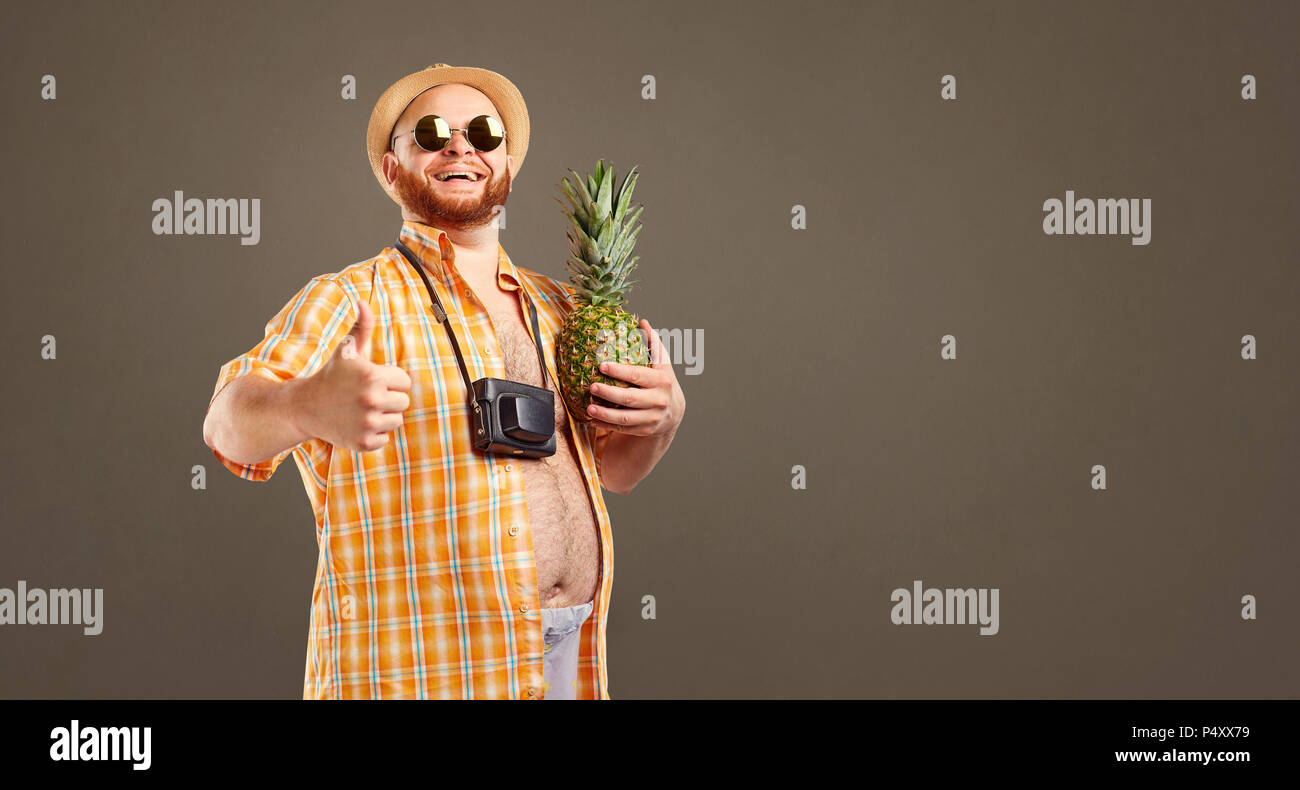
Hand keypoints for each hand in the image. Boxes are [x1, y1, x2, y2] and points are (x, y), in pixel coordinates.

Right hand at [299, 299, 412, 451]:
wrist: (305, 407)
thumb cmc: (332, 375)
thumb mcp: (347, 350)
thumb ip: (362, 326)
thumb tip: (364, 302)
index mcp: (373, 376)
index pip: (405, 382)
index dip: (390, 380)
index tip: (371, 380)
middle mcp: (372, 401)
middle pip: (403, 402)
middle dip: (388, 399)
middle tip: (364, 396)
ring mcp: (367, 424)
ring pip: (396, 421)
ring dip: (382, 417)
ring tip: (360, 409)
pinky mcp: (363, 443)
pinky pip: (384, 439)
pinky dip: (372, 434)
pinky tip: (354, 424)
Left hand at [586, 318, 684, 436]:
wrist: (673, 412)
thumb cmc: (661, 382)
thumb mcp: (661, 365)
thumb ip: (653, 345)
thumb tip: (642, 322)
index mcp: (662, 380)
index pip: (639, 375)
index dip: (620, 371)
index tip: (602, 366)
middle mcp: (659, 400)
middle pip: (630, 398)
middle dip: (609, 393)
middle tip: (592, 386)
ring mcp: (652, 417)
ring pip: (626, 418)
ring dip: (605, 414)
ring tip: (589, 408)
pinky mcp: (644, 430)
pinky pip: (623, 429)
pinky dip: (606, 425)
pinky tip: (592, 419)